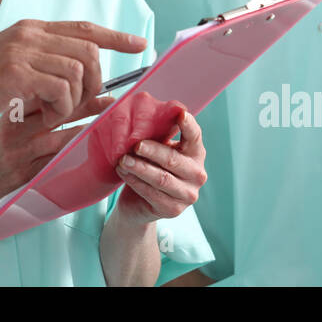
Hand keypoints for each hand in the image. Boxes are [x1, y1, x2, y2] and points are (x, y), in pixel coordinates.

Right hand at [0, 20, 143, 125]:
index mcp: (31, 30)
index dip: (114, 36)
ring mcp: (23, 50)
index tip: (140, 44)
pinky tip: (43, 116)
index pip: (82, 27)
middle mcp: (30, 34)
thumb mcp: (15, 69)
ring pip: (77, 69)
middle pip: (88, 48)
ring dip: (74, 98)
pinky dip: (60, 107)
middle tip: (82, 103)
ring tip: (53, 114)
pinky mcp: (17, 71)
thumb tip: (87, 76)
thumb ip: (46, 64)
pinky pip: (60, 88)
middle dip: (95, 79)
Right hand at [0, 92, 115, 221]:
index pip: (45, 88)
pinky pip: (59, 160)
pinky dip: (79, 151)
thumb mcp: (13, 121)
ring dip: (89, 129)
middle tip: (111, 101)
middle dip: (87, 104)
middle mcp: (15, 128)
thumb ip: (39, 106)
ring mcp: (21, 151)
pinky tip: (94, 147)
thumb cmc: (2, 150)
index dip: (74, 84)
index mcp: (12, 110)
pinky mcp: (27, 172)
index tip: (96, 83)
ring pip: (62, 135)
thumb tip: (80, 89)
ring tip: (109, 124)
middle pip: (56, 109)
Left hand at [112, 108, 206, 227]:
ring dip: (140, 168)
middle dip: (153, 151)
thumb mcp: (156, 149)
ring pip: (162, 179)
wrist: (140, 202)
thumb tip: (143, 112)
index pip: (194, 136)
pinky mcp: (174, 209)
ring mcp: (187, 194)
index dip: (188, 124)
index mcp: (195, 153)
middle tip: (135, 145)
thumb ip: (157, 135)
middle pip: (173, 159)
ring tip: (123, 160)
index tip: (180, 113)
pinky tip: (124, 173)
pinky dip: (135, 182)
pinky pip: (152, 194)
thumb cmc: (151, 167)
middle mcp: (197, 174)